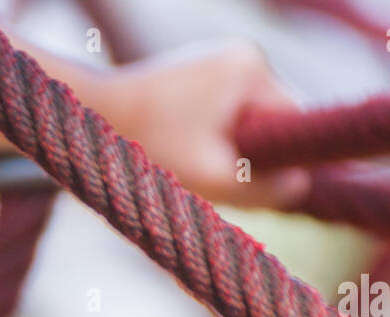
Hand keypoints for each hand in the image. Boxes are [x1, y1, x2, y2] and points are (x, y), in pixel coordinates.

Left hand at [104, 41, 309, 207]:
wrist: (87, 117)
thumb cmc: (148, 144)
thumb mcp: (213, 177)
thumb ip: (264, 188)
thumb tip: (302, 186)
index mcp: (251, 68)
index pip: (295, 120)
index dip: (285, 159)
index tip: (260, 186)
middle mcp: (238, 55)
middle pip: (270, 121)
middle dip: (250, 156)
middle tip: (216, 181)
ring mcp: (215, 61)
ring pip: (243, 122)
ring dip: (226, 151)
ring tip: (192, 166)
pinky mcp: (193, 75)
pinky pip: (220, 115)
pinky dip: (207, 140)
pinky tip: (180, 152)